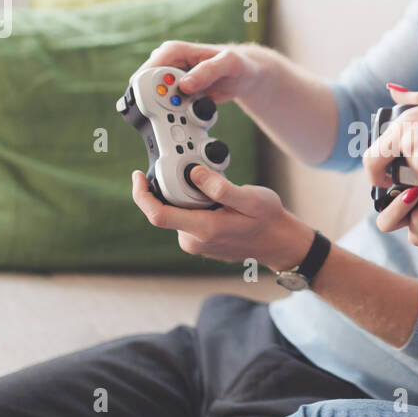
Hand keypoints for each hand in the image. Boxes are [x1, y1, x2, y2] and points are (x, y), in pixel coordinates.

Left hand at [131, 169, 312, 270]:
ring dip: (188, 197)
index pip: (157, 215)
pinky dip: (195, 206)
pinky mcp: (200, 243)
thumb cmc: (268, 220)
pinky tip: (217, 203)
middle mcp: (194, 241)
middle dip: (174, 187)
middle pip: (166, 209)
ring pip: (178, 213)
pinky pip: (188, 219)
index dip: (142, 194)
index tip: (138, 176)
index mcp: (203, 229)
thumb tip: (194, 173)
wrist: (279, 243)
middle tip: (197, 172)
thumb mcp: (252, 199)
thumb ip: (221, 188)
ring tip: (216, 190)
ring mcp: (196, 244)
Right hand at [137, 41, 264, 103]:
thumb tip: (185, 84)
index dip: (152, 90)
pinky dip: (181, 113)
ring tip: (198, 105)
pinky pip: (170, 108)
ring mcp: (170, 80)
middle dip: (166, 104)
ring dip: (175, 111)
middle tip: (189, 106)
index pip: (149, 71)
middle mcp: (167, 64)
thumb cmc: (237, 63)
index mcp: (173, 51)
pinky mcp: (176, 93)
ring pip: (158, 102)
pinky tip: (197, 108)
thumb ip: (208, 71)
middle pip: (150, 90)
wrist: (244, 75)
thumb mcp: (228, 64)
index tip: (170, 104)